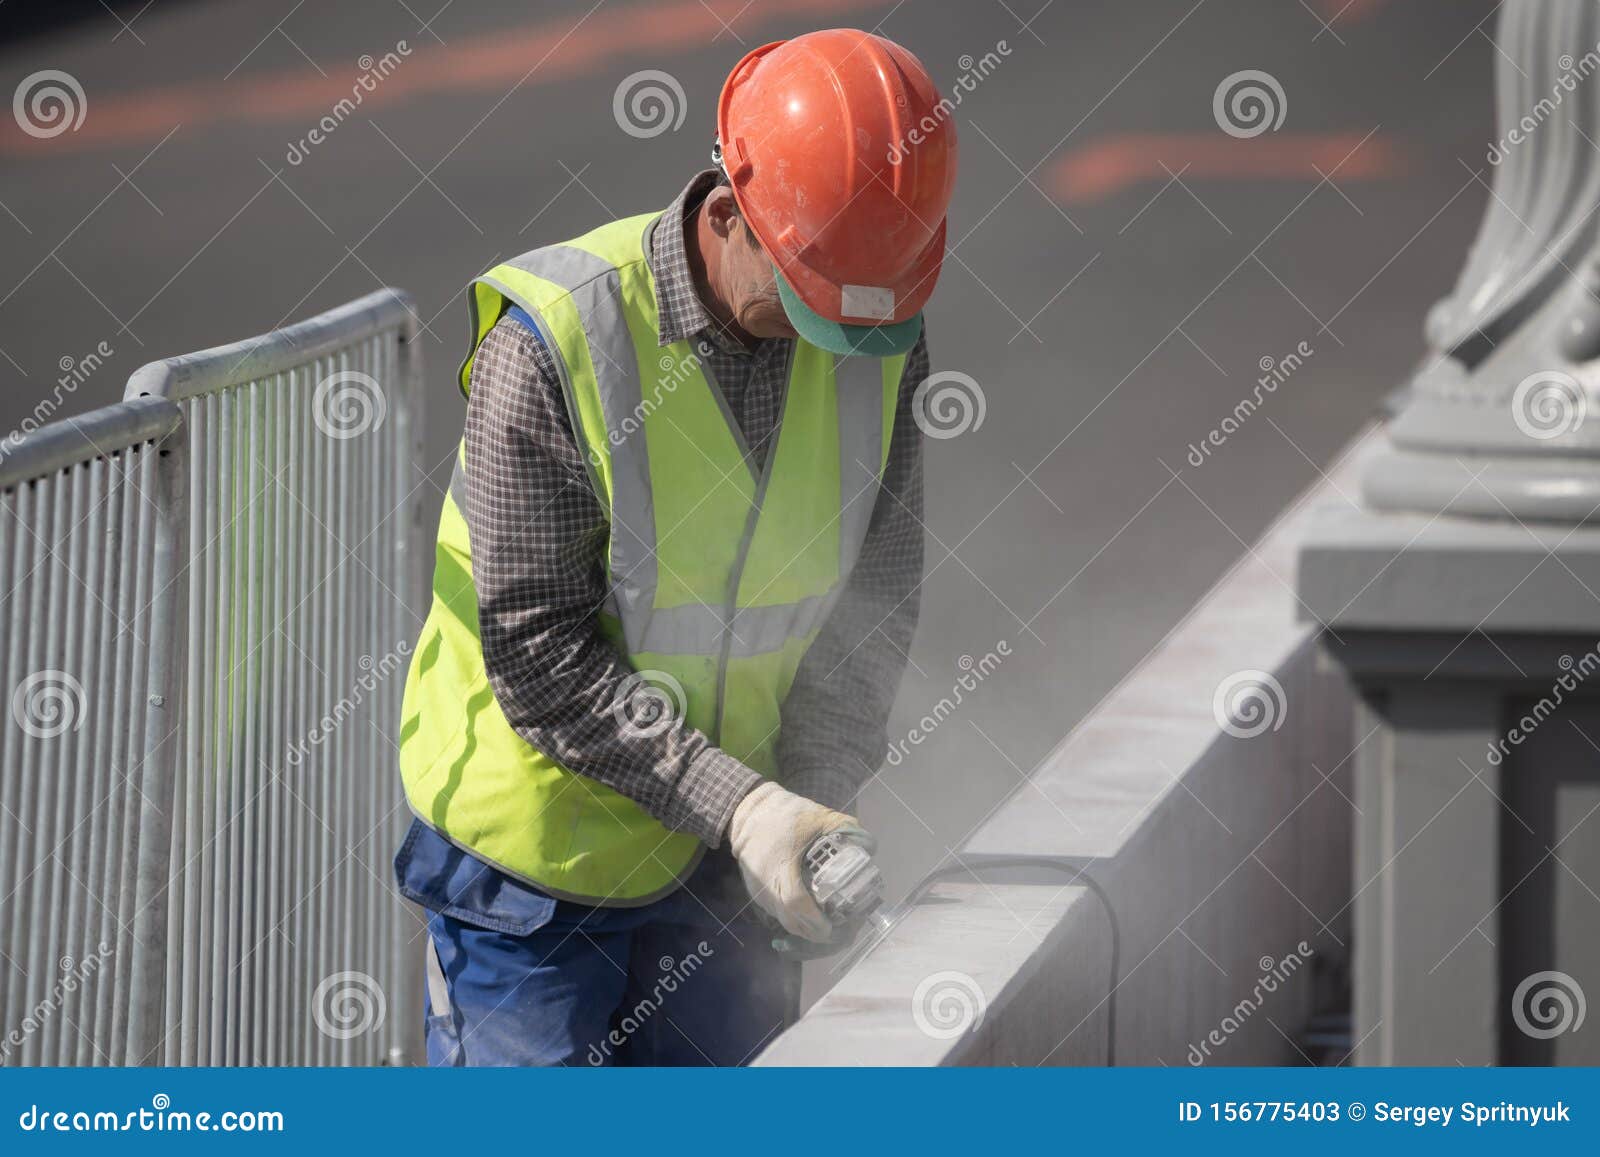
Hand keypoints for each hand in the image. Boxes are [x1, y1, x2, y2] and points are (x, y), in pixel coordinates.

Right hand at [727, 781, 867, 942]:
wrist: (748, 812)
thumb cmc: (784, 815)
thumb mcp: (819, 816)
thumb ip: (845, 828)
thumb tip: (871, 848)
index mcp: (784, 867)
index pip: (796, 903)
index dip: (814, 920)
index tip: (831, 927)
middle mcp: (769, 886)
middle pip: (791, 922)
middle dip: (814, 933)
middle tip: (836, 931)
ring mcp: (760, 892)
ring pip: (783, 921)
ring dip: (804, 928)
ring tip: (826, 926)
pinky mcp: (756, 892)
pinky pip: (777, 914)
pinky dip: (793, 918)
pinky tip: (809, 915)